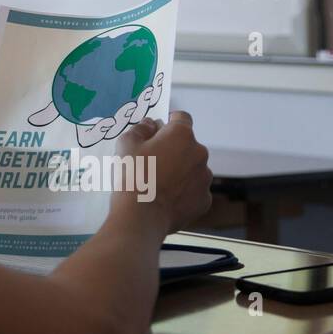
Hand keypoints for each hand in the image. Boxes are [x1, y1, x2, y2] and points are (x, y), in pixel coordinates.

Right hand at [112, 111, 211, 232]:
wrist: (141, 215)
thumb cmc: (133, 174)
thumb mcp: (127, 144)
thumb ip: (141, 128)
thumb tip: (150, 124)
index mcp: (182, 135)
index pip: (182, 118)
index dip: (169, 122)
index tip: (157, 132)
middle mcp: (199, 153)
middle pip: (187, 145)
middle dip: (173, 149)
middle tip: (152, 162)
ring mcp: (204, 178)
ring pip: (192, 168)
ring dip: (180, 171)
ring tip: (159, 184)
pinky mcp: (204, 200)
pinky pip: (194, 190)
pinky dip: (184, 192)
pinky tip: (167, 199)